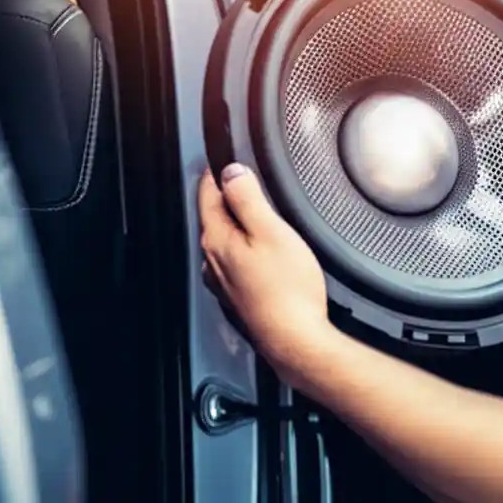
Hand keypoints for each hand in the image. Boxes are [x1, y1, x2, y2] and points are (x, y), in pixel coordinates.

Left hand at [198, 163, 331, 379]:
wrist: (295, 339)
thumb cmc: (288, 291)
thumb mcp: (272, 231)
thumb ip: (248, 198)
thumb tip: (232, 173)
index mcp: (218, 240)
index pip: (207, 196)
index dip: (216, 174)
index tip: (223, 162)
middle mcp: (214, 262)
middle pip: (214, 219)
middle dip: (227, 199)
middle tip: (242, 182)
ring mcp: (224, 283)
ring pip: (225, 243)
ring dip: (236, 226)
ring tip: (254, 215)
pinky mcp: (238, 298)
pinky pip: (235, 264)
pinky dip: (245, 251)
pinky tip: (262, 254)